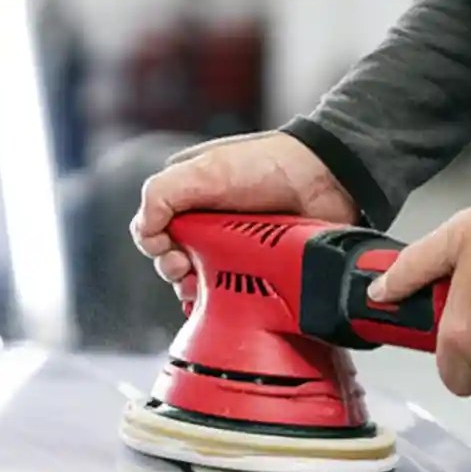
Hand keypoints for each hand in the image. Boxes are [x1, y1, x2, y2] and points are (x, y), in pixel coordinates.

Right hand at [131, 131, 357, 306]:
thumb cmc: (267, 165)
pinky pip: (230, 292)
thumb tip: (146, 232)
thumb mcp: (206, 170)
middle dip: (173, 271)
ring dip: (194, 291)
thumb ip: (163, 193)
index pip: (152, 229)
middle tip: (187, 271)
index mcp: (187, 194)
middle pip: (172, 259)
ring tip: (203, 290)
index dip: (155, 246)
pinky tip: (218, 306)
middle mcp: (206, 221)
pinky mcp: (256, 265)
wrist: (324, 178)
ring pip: (198, 279)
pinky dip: (219, 302)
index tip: (171, 251)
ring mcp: (231, 245)